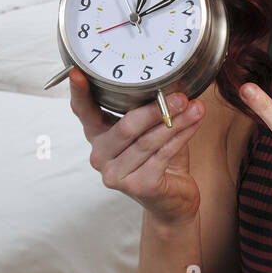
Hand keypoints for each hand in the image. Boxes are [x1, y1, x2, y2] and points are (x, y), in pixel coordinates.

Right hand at [68, 68, 204, 227]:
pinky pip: (162, 155)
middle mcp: (100, 156)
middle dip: (156, 109)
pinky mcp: (138, 186)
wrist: (172, 199)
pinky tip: (194, 123)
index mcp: (97, 136)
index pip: (83, 111)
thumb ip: (149, 108)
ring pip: (148, 141)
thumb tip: (171, 81)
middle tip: (180, 96)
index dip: (79, 92)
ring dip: (175, 122)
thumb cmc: (159, 160)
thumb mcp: (149, 129)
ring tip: (194, 107)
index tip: (77, 73)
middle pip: (126, 127)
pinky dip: (181, 137)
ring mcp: (116, 174)